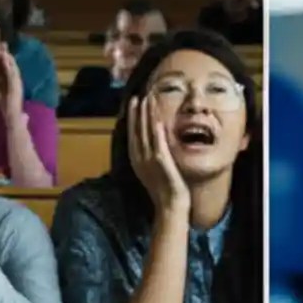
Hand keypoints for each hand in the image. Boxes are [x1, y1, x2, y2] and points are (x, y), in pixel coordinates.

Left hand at [0, 44, 24, 122]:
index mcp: (11, 83)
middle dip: (6, 55)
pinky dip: (9, 64)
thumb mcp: (0, 95)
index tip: (0, 50)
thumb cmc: (7, 109)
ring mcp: (17, 82)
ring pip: (12, 67)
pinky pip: (12, 72)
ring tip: (4, 48)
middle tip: (2, 44)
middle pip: (10, 65)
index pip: (7, 69)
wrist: (14, 118)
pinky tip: (6, 57)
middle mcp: (16, 81)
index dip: (4, 60)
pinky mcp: (16, 85)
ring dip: (8, 58)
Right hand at [128, 96, 189, 215]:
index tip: (134, 103)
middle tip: (138, 97)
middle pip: (137, 130)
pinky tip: (157, 120)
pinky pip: (158, 144)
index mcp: (137, 160)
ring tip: (147, 100)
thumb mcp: (153, 170)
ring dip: (146, 116)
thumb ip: (151, 156)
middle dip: (138, 113)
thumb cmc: (165, 190)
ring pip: (146, 133)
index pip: (133, 134)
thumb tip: (152, 144)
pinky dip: (157, 131)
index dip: (133, 118)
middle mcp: (140, 158)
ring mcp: (150, 160)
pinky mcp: (162, 163)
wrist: (170, 206)